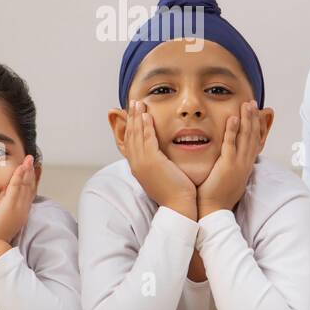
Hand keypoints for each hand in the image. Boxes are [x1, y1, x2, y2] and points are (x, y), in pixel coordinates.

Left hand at [0, 156, 36, 261]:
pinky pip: (16, 187)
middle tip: (33, 160)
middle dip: (31, 172)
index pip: (27, 193)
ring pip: (25, 185)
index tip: (31, 170)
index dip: (30, 181)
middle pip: (29, 187)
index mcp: (20, 212)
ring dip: (28, 170)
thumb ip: (1, 208)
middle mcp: (22, 208)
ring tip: (30, 158)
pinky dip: (20, 176)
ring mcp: (18, 206)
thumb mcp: (0, 219)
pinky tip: (22, 166)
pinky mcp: (10, 205)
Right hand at [123, 100, 197, 218]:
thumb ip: (157, 166)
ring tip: (138, 104)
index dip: (131, 127)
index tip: (133, 115)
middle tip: (132, 103)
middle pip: (130, 136)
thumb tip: (160, 159)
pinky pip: (148, 138)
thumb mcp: (161, 177)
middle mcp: (136, 164)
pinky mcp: (152, 161)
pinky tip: (147, 115)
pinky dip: (146, 126)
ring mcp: (142, 162)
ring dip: (137, 117)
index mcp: (138, 168)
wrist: (178, 206)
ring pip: (137, 135)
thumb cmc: (174, 194)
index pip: (131, 143)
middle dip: (131, 118)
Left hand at [197, 101, 261, 216]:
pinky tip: (233, 118)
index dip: (256, 127)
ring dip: (247, 120)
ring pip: (245, 138)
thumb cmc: (216, 197)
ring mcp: (238, 164)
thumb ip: (229, 167)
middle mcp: (245, 164)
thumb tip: (227, 161)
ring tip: (247, 105)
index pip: (254, 143)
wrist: (213, 211)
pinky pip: (231, 144)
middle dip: (254, 119)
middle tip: (253, 103)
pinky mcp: (227, 166)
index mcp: (245, 167)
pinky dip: (233, 131)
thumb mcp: (228, 180)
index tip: (256, 114)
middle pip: (253, 137)